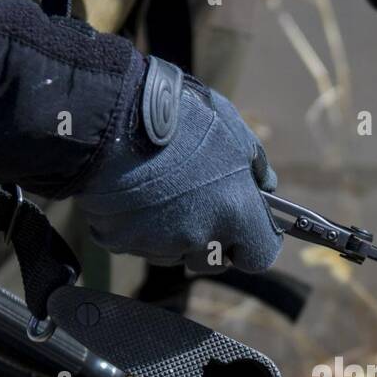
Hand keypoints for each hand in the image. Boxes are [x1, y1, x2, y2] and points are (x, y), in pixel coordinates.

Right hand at [76, 56, 281, 272]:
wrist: (111, 117)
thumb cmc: (178, 117)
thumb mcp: (232, 128)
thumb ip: (255, 164)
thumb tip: (265, 185)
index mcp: (234, 213)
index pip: (259, 256)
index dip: (255, 242)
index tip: (249, 227)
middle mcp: (199, 237)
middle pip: (214, 259)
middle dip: (213, 239)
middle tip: (202, 204)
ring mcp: (158, 245)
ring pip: (176, 252)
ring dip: (176, 234)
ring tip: (163, 192)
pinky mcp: (122, 243)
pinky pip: (140, 244)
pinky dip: (142, 227)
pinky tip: (137, 195)